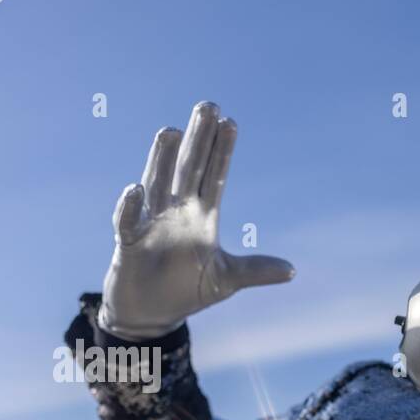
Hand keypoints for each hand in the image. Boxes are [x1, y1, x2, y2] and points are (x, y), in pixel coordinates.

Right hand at [99, 101, 294, 339]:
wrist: (151, 313)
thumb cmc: (187, 291)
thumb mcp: (226, 280)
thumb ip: (256, 271)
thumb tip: (293, 270)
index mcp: (201, 218)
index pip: (214, 178)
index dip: (222, 152)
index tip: (231, 122)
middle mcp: (176, 213)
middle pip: (188, 170)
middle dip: (198, 140)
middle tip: (208, 105)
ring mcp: (151, 223)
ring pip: (158, 184)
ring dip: (162, 160)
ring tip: (172, 131)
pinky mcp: (129, 242)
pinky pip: (127, 221)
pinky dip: (130, 207)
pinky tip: (135, 189)